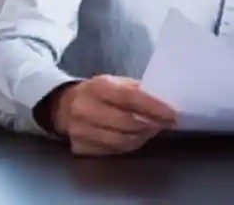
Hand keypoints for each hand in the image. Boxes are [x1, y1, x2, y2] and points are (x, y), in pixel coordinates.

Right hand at [52, 75, 176, 155]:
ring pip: (121, 141)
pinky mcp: (80, 147)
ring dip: (142, 137)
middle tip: (165, 123)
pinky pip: (112, 151)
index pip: (131, 98)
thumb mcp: (114, 82)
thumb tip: (164, 100)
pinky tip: (135, 137)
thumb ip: (136, 90)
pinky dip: (128, 145)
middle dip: (151, 125)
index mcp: (98, 87)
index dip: (154, 108)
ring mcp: (81, 131)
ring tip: (152, 130)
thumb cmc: (96, 92)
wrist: (61, 106)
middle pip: (127, 123)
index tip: (172, 113)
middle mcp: (86, 109)